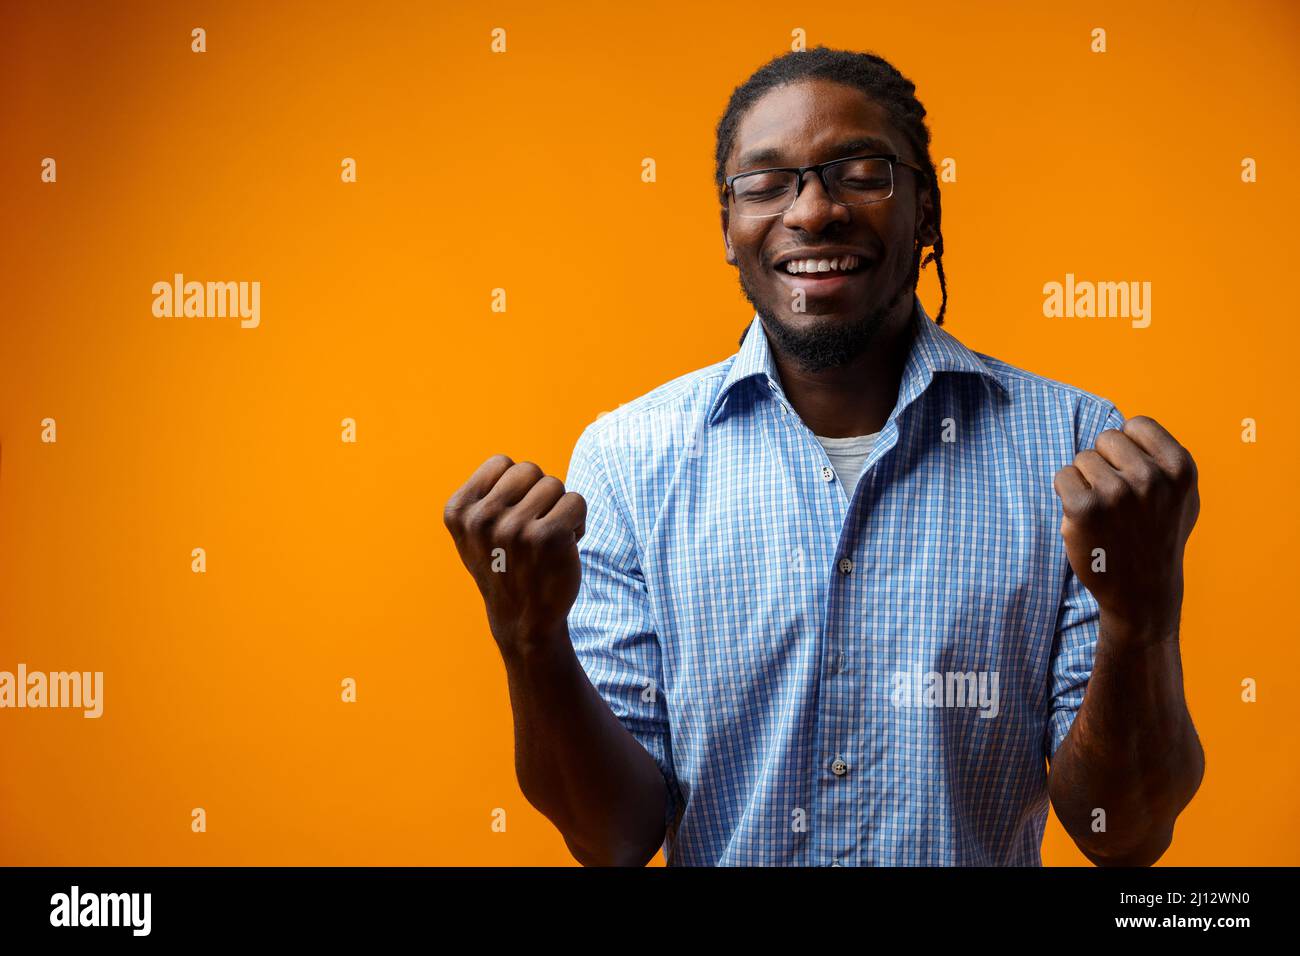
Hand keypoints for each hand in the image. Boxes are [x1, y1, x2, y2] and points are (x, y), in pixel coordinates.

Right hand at [443, 454, 586, 656]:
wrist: (524, 620)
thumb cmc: (505, 566)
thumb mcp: (475, 532)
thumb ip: (484, 496)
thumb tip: (507, 464)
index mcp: (458, 511)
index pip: (501, 463)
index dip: (515, 487)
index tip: (511, 517)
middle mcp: (482, 519)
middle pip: (529, 470)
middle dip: (538, 495)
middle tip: (533, 529)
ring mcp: (514, 529)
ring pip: (554, 484)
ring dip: (558, 508)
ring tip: (547, 540)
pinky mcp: (548, 537)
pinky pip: (576, 500)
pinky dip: (578, 521)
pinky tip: (565, 546)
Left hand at [1052, 416, 1199, 638]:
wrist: (1142, 593)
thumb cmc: (1158, 537)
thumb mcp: (1181, 496)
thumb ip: (1164, 459)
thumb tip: (1131, 426)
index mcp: (1180, 468)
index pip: (1136, 425)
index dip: (1128, 449)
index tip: (1133, 476)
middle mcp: (1152, 477)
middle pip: (1105, 438)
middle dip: (1106, 464)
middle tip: (1118, 500)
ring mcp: (1117, 493)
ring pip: (1082, 458)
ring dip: (1086, 480)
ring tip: (1105, 512)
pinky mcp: (1085, 509)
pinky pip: (1062, 476)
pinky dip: (1066, 493)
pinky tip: (1084, 518)